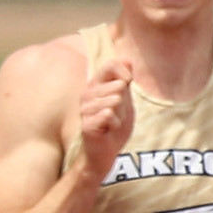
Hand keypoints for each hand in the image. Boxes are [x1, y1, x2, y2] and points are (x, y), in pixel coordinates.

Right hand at [79, 59, 134, 178]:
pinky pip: (109, 115)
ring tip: (112, 123)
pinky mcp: (87, 124)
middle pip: (118, 85)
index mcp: (95, 86)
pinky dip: (115, 124)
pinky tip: (107, 130)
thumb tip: (128, 59)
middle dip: (125, 103)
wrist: (104, 153)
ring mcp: (84, 109)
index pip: (111, 65)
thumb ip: (124, 80)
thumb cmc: (113, 126)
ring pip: (115, 100)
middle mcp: (86, 95)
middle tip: (117, 115)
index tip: (128, 86)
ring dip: (121, 115)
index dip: (126, 73)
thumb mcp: (124, 99)